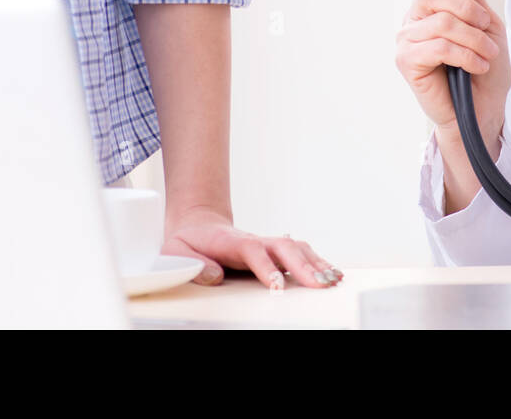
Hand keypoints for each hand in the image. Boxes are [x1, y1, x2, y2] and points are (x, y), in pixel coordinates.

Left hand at [162, 205, 341, 289]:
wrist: (198, 224)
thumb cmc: (189, 241)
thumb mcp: (177, 251)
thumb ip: (194, 264)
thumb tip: (214, 275)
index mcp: (231, 242)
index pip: (253, 252)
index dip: (266, 268)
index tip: (277, 285)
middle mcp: (254, 240)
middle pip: (284, 248)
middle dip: (304, 266)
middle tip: (320, 284)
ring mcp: (266, 244)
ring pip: (297, 248)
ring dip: (316, 263)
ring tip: (332, 279)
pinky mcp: (274, 250)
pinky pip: (300, 253)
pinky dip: (318, 261)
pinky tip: (331, 272)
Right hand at [395, 0, 510, 154]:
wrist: (484, 109)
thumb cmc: (484, 69)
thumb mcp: (486, 24)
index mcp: (429, 5)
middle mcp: (413, 19)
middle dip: (466, 7)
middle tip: (485, 24)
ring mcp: (407, 40)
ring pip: (441, 22)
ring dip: (473, 38)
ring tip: (488, 52)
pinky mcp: (407, 62)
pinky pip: (438, 47)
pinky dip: (466, 55)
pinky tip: (477, 65)